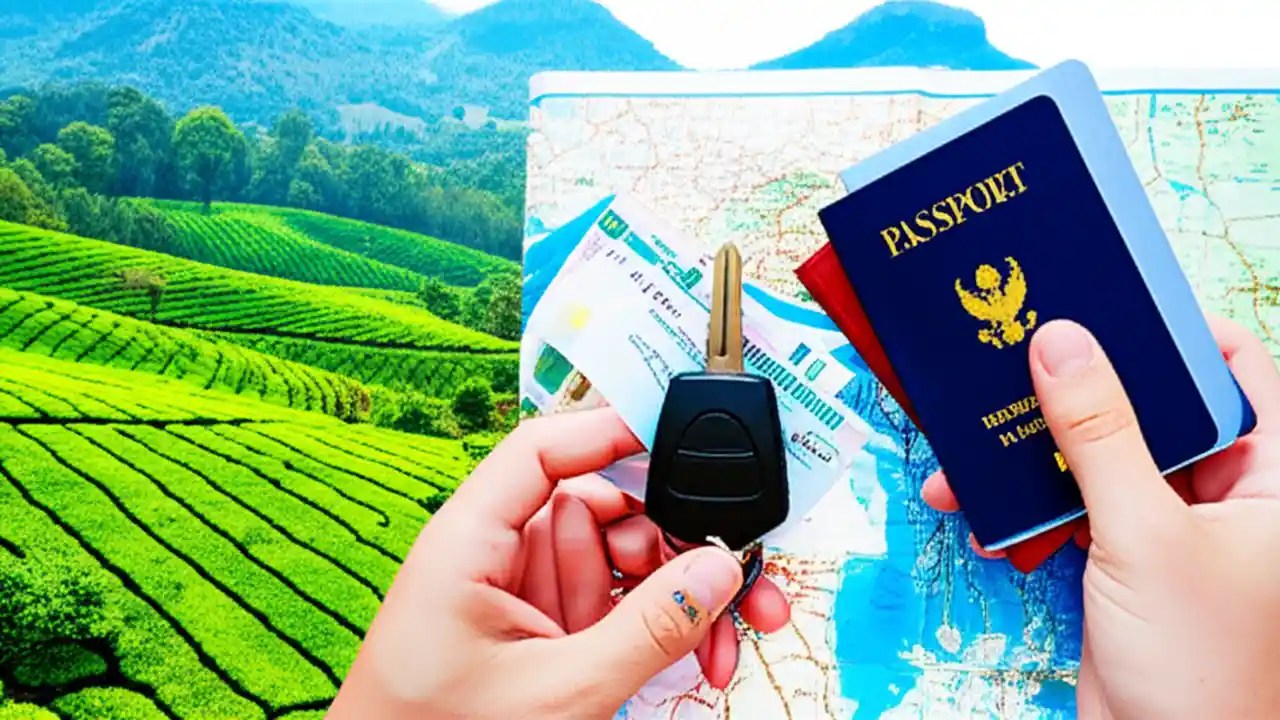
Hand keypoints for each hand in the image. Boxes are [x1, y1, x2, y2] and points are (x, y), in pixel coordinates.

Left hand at [328, 407, 790, 719]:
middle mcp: (500, 555)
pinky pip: (615, 607)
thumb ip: (645, 629)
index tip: (685, 431)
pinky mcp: (546, 633)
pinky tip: (696, 657)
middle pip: (605, 508)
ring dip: (679, 595)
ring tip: (720, 646)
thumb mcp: (556, 692)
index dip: (614, 429)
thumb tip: (718, 569)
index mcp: (471, 541)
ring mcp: (526, 595)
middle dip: (677, 543)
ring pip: (622, 561)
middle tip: (737, 578)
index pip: (545, 448)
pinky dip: (659, 627)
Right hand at [921, 316, 1279, 718]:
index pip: (1236, 371)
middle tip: (1021, 351)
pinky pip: (1072, 504)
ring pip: (1102, 455)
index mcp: (1272, 478)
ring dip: (1036, 451)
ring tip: (977, 439)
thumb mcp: (1143, 536)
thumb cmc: (1197, 664)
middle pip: (1155, 407)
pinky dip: (1027, 503)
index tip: (1106, 301)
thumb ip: (1100, 435)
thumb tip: (1061, 343)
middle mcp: (1227, 494)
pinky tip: (981, 506)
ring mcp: (1171, 526)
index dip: (1176, 332)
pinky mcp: (1123, 557)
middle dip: (1081, 388)